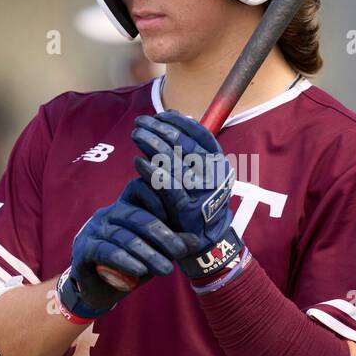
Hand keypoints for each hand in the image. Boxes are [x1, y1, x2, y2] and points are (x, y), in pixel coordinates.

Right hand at [59, 176, 192, 319]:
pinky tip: (139, 271)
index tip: (180, 218)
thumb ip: (171, 243)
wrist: (100, 290)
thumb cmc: (130, 264)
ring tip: (166, 270)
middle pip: (136, 215)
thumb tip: (196, 240)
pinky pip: (105, 251)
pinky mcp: (83, 249)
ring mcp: (94, 229)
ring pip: (123, 236)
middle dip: (161, 234)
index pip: (140, 188)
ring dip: (147, 253)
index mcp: (125, 205)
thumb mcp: (155, 252)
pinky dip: (124, 260)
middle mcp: (108, 212)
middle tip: (180, 252)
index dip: (159, 198)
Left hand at [131, 109, 244, 281]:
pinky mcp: (185, 207)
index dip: (178, 122)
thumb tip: (176, 117)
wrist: (208, 240)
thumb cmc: (200, 200)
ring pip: (171, 160)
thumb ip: (192, 149)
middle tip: (140, 122)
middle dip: (158, 129)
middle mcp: (213, 174)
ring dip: (151, 144)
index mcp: (220, 162)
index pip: (199, 133)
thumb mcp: (205, 173)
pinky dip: (149, 169)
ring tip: (136, 135)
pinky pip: (164, 183)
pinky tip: (137, 160)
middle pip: (182, 144)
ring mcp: (200, 191)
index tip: (160, 115)